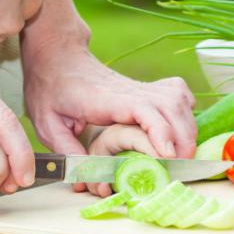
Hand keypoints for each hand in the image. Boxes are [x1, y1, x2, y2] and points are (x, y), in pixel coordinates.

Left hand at [23, 46, 196, 190]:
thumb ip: (67, 150)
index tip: (167, 154)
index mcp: (103, 98)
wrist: (56, 57)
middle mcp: (127, 90)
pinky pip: (176, 93)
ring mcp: (138, 87)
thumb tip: (87, 177)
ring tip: (182, 156)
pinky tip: (178, 128)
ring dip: (187, 128)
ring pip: (177, 100)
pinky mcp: (143, 88)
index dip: (159, 130)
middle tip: (179, 167)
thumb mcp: (46, 123)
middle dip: (182, 138)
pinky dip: (185, 111)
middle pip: (169, 105)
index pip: (141, 108)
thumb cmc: (49, 88)